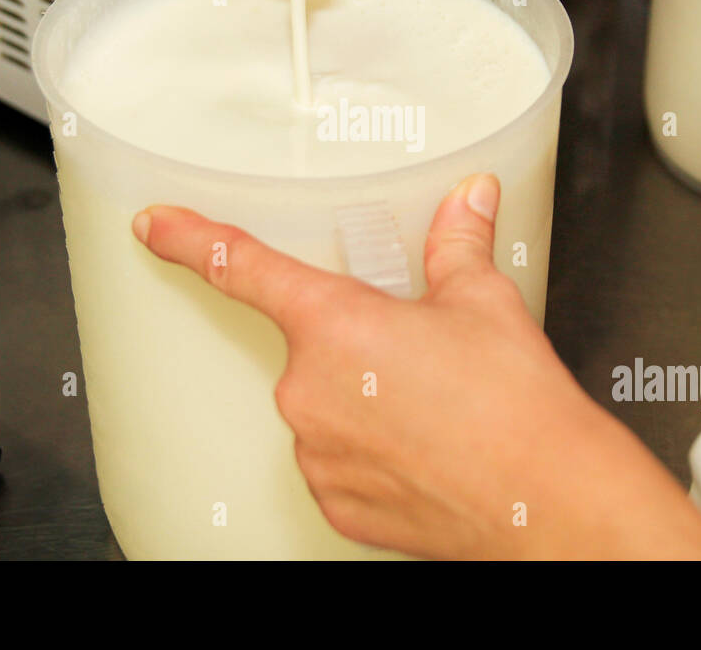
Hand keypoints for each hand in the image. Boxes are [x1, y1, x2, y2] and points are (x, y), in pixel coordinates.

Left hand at [132, 173, 700, 559]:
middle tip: (418, 357)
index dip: (191, 239)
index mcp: (334, 322)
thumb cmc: (516, 406)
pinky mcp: (335, 501)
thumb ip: (458, 243)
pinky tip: (421, 449)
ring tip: (433, 409)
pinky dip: (368, 450)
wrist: (546, 501)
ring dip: (361, 400)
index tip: (155, 225)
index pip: (242, 266)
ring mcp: (316, 453)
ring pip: (323, 407)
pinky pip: (334, 460)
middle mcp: (308, 389)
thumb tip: (467, 198)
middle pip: (310, 346)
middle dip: (356, 344)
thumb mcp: (484, 303)